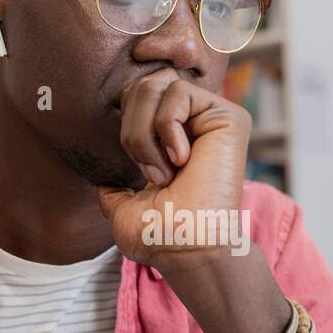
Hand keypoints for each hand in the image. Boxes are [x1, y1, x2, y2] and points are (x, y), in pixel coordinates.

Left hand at [97, 68, 250, 271]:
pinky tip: (182, 160)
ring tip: (163, 170)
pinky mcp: (229, 117)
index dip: (125, 126)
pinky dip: (167, 129)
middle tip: (150, 172)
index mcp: (172, 139)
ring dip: (146, 134)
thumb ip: (114, 188)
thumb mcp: (124, 209)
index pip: (135, 97)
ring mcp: (212, 117)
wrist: (186, 247)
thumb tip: (103, 182)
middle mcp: (194, 122)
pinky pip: (179, 93)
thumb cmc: (159, 235)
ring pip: (156, 86)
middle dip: (132, 130)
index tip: (141, 171)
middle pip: (142, 85)